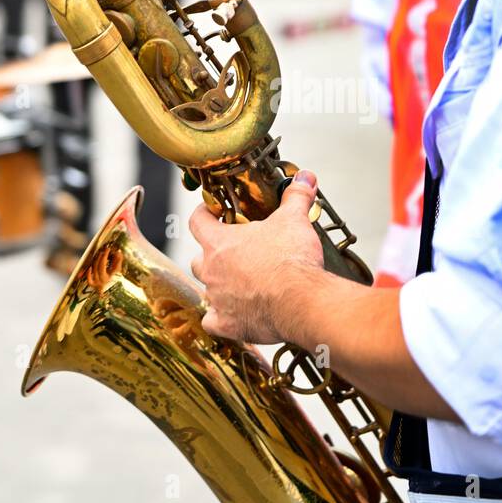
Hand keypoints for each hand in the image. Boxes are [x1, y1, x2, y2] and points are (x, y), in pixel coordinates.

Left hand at [188, 170, 323, 342]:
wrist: (301, 300)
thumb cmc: (292, 261)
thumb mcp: (294, 220)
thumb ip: (295, 197)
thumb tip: (304, 178)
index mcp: (220, 243)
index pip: (197, 221)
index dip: (203, 214)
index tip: (211, 212)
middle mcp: (212, 271)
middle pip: (198, 260)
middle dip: (211, 256)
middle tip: (232, 252)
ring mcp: (217, 299)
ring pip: (206, 291)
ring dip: (218, 286)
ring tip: (238, 283)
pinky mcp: (228, 324)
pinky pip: (213, 322)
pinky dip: (221, 319)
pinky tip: (234, 316)